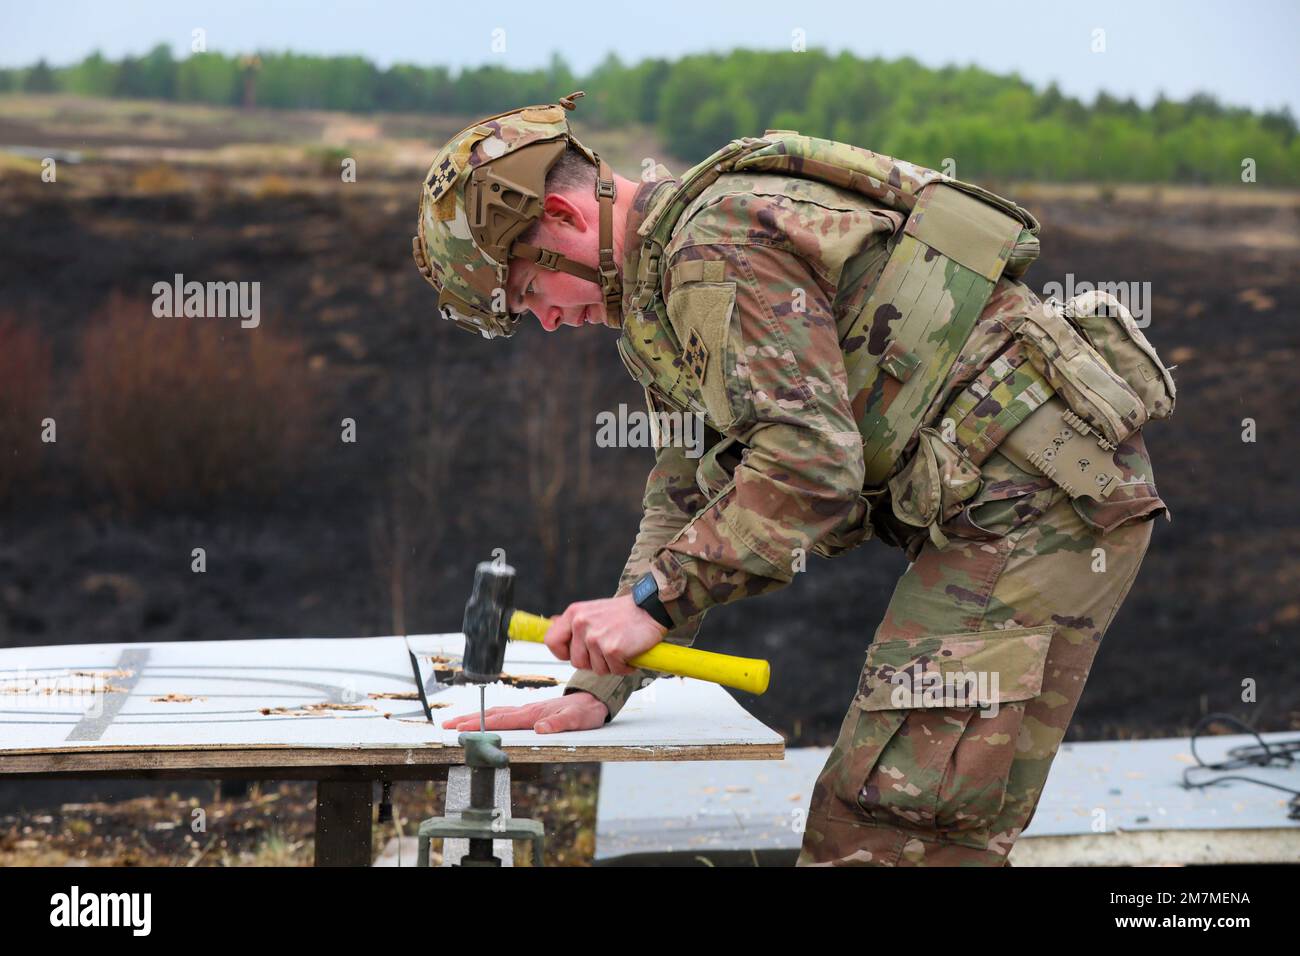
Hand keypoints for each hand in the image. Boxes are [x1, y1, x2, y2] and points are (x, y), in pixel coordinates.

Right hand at [440, 691, 608, 733]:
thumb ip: (560, 723)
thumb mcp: (578, 719)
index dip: (480, 725)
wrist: (596, 698)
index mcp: (534, 713)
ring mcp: (529, 710)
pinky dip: (490, 717)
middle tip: (446, 724)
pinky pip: (507, 714)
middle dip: (468, 719)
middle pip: (493, 714)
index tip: (460, 728)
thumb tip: (540, 728)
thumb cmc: (587, 710)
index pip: (502, 719)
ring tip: (458, 722)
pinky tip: (485, 720)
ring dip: (477, 717)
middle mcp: (528, 710)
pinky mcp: (532, 712)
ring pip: (498, 713)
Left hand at [544, 593, 666, 675]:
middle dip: (594, 662)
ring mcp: (596, 637)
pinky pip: (614, 670)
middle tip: (609, 649)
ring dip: (611, 665)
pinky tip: (630, 652)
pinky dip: (625, 667)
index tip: (576, 653)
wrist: (650, 608)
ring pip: (596, 669)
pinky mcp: (612, 649)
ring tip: (621, 648)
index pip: (551, 641)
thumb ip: (573, 622)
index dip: (563, 653)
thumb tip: (552, 624)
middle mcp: (581, 624)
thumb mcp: (592, 610)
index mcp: (574, 613)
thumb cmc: (624, 612)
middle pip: (576, 662)